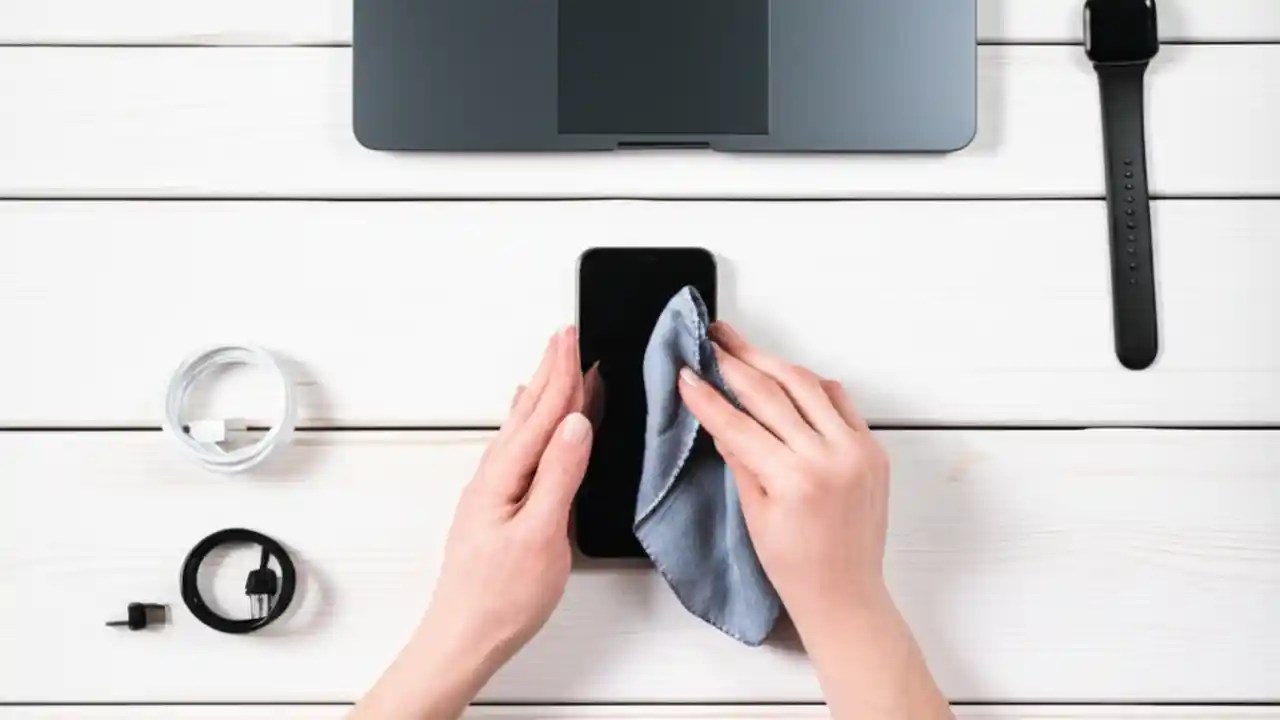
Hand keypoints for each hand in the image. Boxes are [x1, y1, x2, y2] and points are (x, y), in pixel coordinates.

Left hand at [353, 327, 596, 719]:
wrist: (465, 636)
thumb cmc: (501, 596)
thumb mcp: (541, 534)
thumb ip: (559, 476)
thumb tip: (577, 425)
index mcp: (505, 475)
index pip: (541, 412)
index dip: (561, 373)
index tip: (572, 338)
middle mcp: (495, 475)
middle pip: (529, 412)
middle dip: (550, 371)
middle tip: (565, 336)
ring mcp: (495, 490)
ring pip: (524, 428)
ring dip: (544, 394)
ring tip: (557, 367)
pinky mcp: (501, 506)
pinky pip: (521, 449)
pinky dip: (534, 425)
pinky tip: (531, 423)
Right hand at [678, 322, 949, 719]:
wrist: (845, 593)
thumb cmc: (794, 566)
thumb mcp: (753, 514)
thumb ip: (739, 459)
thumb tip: (720, 415)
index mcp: (793, 480)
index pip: (738, 423)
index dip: (708, 396)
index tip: (686, 372)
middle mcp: (829, 457)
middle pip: (772, 392)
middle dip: (736, 362)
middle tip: (712, 339)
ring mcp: (856, 450)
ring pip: (807, 385)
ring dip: (771, 362)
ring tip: (742, 347)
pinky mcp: (873, 449)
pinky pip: (839, 401)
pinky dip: (811, 385)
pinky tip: (786, 375)